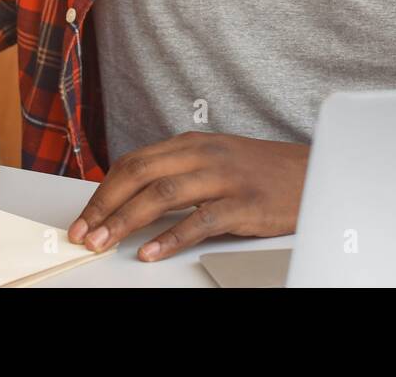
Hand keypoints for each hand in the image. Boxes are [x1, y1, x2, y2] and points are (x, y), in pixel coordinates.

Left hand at [67, 132, 308, 261]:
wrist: (312, 173)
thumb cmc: (260, 170)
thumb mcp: (214, 159)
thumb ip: (178, 171)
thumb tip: (131, 199)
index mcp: (191, 143)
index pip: (134, 162)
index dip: (104, 190)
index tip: (84, 216)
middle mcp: (203, 154)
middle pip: (140, 175)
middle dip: (105, 206)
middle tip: (84, 233)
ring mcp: (223, 178)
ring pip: (162, 196)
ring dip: (127, 221)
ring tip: (105, 243)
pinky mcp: (243, 203)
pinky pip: (199, 221)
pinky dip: (171, 238)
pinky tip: (151, 253)